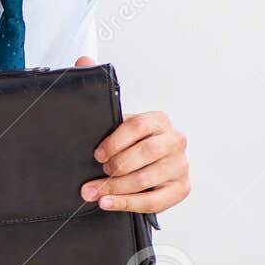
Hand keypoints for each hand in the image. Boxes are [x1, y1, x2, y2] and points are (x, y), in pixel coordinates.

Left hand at [73, 55, 189, 213]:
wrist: (140, 167)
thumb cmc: (125, 142)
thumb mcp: (111, 117)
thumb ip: (98, 86)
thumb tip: (84, 60)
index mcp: (159, 120)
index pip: (138, 126)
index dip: (114, 141)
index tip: (95, 154)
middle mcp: (175, 140)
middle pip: (144, 155)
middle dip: (115, 167)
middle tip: (95, 174)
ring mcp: (180, 165)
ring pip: (146, 179)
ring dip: (115, 189)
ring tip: (92, 192)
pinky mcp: (180, 188)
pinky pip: (153, 201)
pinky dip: (127, 204)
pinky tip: (107, 203)